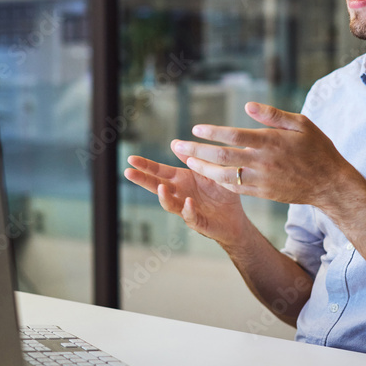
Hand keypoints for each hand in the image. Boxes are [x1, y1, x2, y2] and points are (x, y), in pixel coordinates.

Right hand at [124, 149, 248, 246]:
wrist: (236, 217)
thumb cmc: (221, 193)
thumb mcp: (208, 170)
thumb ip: (193, 158)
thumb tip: (174, 142)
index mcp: (182, 180)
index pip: (160, 172)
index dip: (145, 166)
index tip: (131, 159)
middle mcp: (180, 194)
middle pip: (157, 186)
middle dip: (143, 179)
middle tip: (128, 172)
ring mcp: (186, 209)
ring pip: (169, 204)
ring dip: (163, 196)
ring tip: (161, 187)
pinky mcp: (198, 222)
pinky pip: (190, 216)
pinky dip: (188, 210)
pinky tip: (188, 202)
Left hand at [172, 102, 362, 209]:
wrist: (329, 183)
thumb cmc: (316, 148)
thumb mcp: (301, 123)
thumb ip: (273, 115)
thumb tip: (247, 106)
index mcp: (270, 141)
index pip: (235, 136)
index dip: (213, 132)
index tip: (196, 128)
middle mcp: (263, 161)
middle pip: (222, 157)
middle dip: (197, 151)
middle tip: (177, 146)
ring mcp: (262, 180)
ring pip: (225, 176)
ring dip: (202, 169)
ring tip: (186, 162)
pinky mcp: (262, 193)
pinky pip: (235, 188)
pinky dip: (219, 181)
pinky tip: (207, 175)